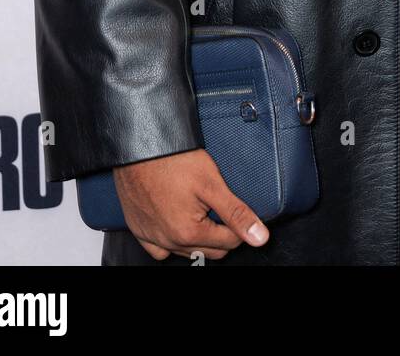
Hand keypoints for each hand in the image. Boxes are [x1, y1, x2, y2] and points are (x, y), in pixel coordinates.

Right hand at [113, 148, 270, 260]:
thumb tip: (260, 237)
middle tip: (221, 208)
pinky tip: (177, 225)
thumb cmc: (172, 160)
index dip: (239, 225)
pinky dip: (172, 242)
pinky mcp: (139, 230)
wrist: (138, 147)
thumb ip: (236, 213)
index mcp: (189, 234)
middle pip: (210, 250)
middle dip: (222, 233)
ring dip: (199, 239)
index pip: (230, 242)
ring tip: (202, 213)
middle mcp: (169, 242)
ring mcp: (151, 238)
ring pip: (186, 251)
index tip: (238, 209)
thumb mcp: (212, 183)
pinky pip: (159, 249)